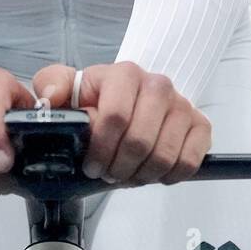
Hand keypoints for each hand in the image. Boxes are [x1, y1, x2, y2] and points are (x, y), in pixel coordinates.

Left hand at [31, 62, 210, 185]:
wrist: (131, 100)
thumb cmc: (97, 98)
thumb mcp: (66, 89)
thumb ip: (51, 86)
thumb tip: (50, 99)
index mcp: (125, 74)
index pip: (115, 117)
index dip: (101, 148)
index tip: (91, 165)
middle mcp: (158, 84)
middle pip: (139, 141)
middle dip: (119, 166)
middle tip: (110, 172)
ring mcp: (182, 105)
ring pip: (164, 156)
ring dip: (141, 174)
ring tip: (128, 172)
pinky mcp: (200, 125)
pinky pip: (189, 162)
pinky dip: (168, 176)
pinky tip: (151, 170)